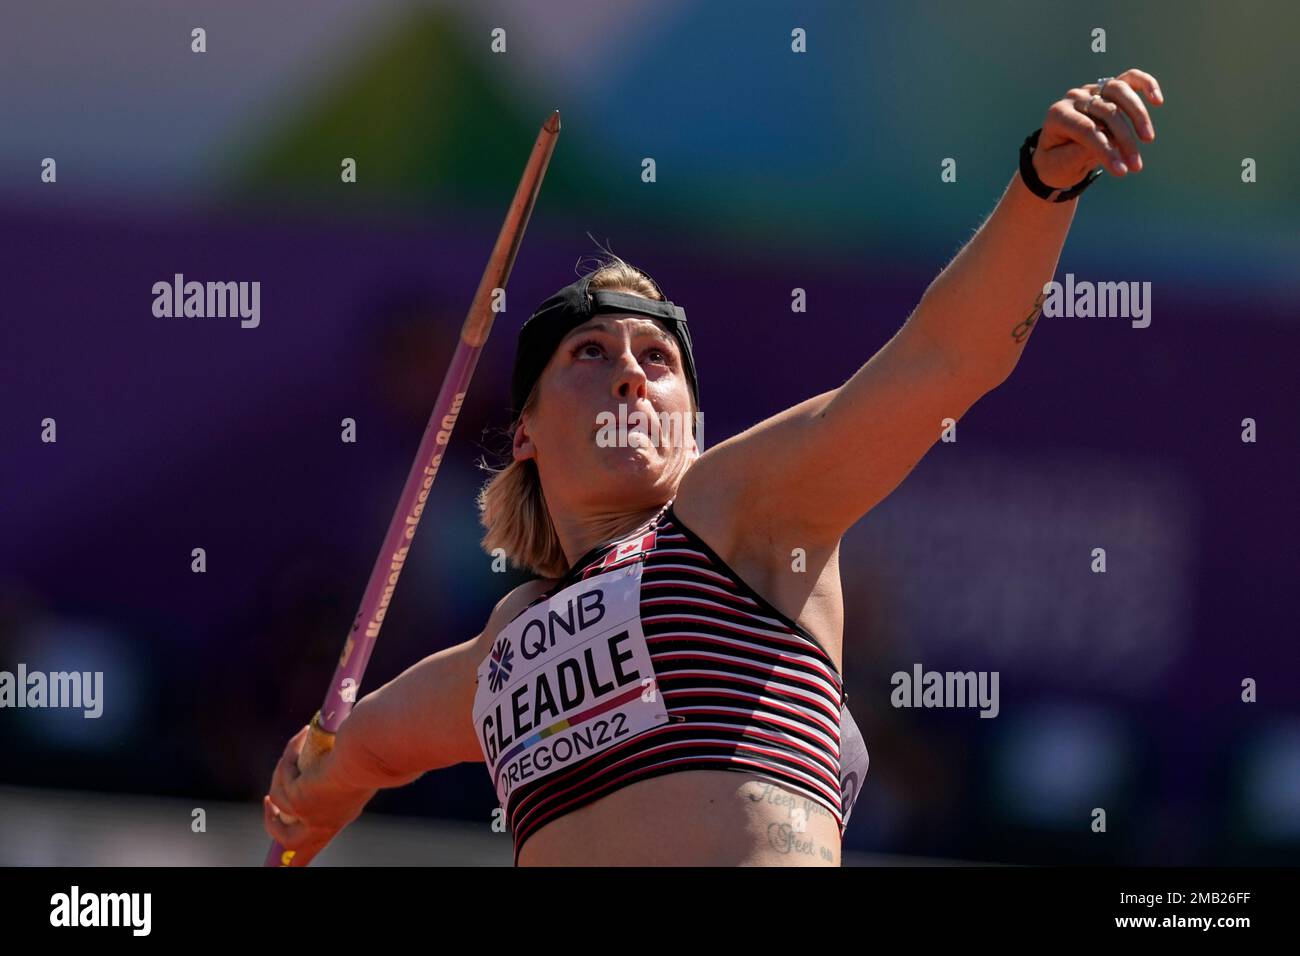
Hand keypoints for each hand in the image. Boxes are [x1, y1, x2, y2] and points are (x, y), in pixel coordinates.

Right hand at [263, 722, 376, 861]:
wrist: (371, 753)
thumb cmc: (373, 755)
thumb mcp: (355, 772)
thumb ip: (338, 777)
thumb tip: (323, 766)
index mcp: (339, 817)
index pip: (313, 846)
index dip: (297, 848)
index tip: (286, 839)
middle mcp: (324, 823)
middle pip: (289, 841)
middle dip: (273, 823)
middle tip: (267, 800)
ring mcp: (309, 815)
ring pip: (277, 798)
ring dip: (281, 771)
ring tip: (297, 745)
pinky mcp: (298, 801)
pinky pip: (284, 776)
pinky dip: (289, 755)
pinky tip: (302, 736)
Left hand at [1033, 68, 1163, 186]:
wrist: (1057, 156)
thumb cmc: (1058, 162)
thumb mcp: (1061, 165)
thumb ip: (1078, 153)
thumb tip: (1107, 143)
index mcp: (1058, 115)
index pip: (1086, 129)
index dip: (1106, 150)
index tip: (1122, 171)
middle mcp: (1074, 98)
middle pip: (1106, 111)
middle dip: (1124, 140)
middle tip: (1135, 165)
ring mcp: (1091, 90)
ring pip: (1119, 90)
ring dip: (1138, 115)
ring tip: (1148, 139)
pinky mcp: (1107, 88)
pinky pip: (1129, 79)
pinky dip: (1146, 85)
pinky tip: (1158, 100)